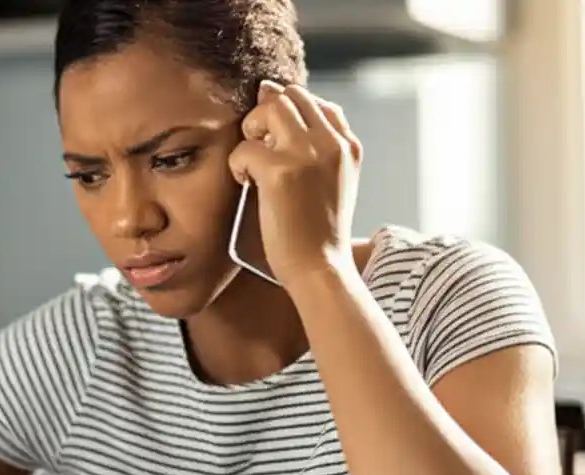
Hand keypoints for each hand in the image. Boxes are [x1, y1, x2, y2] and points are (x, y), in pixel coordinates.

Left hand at [228, 80, 363, 286]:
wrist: (319, 268)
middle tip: (257, 146)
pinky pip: (245, 147)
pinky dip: (237, 164)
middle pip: (291, 96)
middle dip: (266, 114)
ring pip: (270, 108)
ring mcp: (307, 154)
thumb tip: (283, 113)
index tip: (274, 140)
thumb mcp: (334, 182)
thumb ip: (319, 149)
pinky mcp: (281, 172)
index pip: (317, 102)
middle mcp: (331, 143)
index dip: (289, 114)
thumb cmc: (317, 232)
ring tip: (250, 161)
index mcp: (347, 146)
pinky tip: (245, 183)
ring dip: (251, 129)